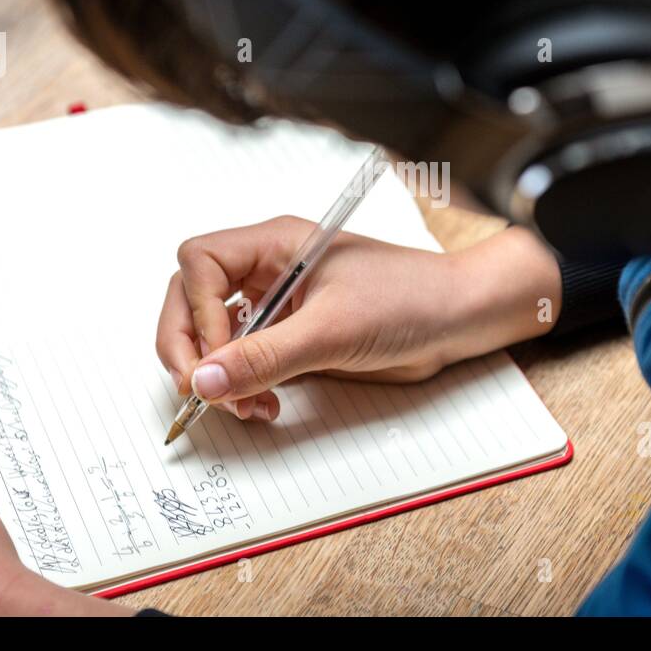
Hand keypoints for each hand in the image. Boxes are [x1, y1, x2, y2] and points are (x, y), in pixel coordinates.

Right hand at [156, 217, 561, 418]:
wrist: (459, 321)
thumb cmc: (410, 300)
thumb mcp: (333, 330)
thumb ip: (266, 357)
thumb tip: (204, 381)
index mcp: (275, 244)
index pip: (199, 264)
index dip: (196, 311)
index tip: (216, 354)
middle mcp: (268, 270)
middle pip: (192, 299)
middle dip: (191, 348)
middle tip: (203, 391)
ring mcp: (278, 304)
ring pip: (214, 335)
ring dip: (218, 374)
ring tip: (247, 406)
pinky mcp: (292, 337)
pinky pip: (245, 361)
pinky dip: (244, 386)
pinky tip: (265, 405)